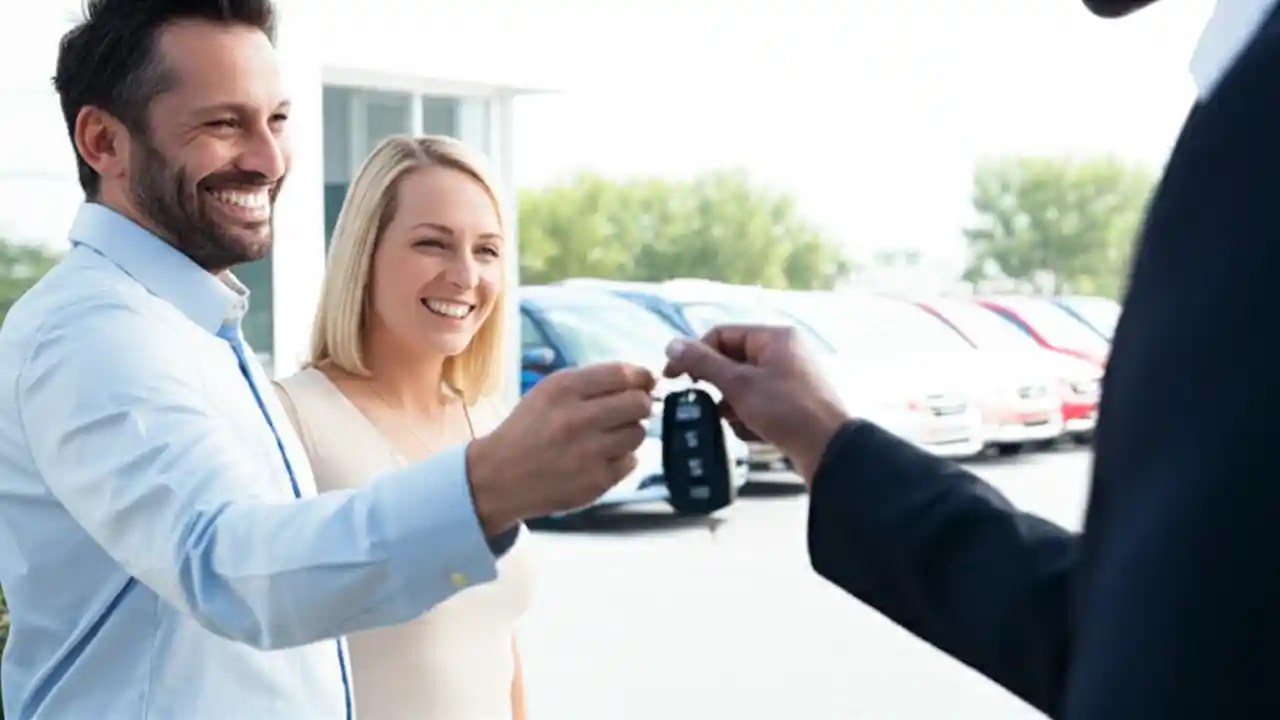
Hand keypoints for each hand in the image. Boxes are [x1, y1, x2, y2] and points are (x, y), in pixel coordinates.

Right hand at [466, 362, 655, 533]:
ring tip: (607, 437)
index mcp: (563, 389)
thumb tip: (643, 380)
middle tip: (631, 410)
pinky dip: (621, 458)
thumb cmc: (528, 429)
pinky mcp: (595, 481)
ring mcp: (588, 452)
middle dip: (641, 404)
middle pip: (638, 403)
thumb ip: (592, 383)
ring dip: (629, 433)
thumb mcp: (548, 392)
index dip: (642, 377)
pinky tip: (600, 458)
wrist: (499, 477)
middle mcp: (577, 418)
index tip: (646, 382)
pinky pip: (630, 461)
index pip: (622, 374)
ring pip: (637, 433)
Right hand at [662, 325, 849, 482]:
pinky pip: (759, 399)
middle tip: (698, 400)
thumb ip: (703, 363)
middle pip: (733, 358)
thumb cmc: (786, 410)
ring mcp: (791, 377)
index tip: (674, 376)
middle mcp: (785, 352)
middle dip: (714, 381)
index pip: (722, 334)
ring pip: (744, 382)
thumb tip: (672, 345)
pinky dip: (746, 411)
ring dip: (729, 399)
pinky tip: (743, 428)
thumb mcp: (739, 385)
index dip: (694, 353)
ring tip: (724, 417)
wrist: (828, 449)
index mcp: (774, 337)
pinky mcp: (793, 402)